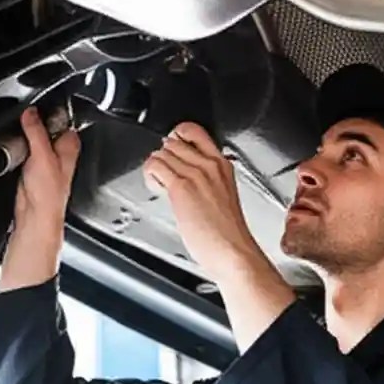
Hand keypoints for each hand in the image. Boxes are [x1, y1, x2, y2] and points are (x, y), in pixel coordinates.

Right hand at [0, 107, 80, 292]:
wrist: (35, 216)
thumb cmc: (48, 194)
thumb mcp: (42, 156)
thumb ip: (36, 132)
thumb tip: (31, 113)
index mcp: (70, 146)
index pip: (62, 119)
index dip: (50, 109)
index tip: (36, 103)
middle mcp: (59, 152)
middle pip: (46, 127)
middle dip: (34, 121)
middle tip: (22, 116)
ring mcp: (44, 159)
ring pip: (33, 138)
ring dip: (24, 134)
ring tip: (16, 131)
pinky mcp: (30, 167)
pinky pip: (23, 149)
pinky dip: (17, 146)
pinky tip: (12, 147)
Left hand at [142, 123, 263, 281]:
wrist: (233, 252)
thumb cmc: (229, 234)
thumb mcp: (224, 196)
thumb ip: (208, 181)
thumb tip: (186, 176)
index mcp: (223, 165)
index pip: (194, 131)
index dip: (177, 137)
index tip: (172, 153)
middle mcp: (210, 165)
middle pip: (174, 141)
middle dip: (165, 157)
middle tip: (166, 177)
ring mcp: (196, 174)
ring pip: (162, 152)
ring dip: (156, 167)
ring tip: (162, 185)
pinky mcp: (181, 187)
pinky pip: (155, 166)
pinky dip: (151, 175)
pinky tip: (159, 190)